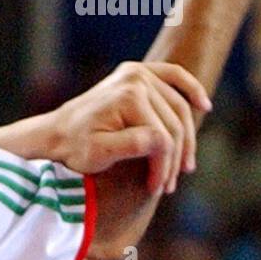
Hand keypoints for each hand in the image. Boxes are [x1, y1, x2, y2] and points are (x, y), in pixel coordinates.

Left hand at [44, 61, 211, 193]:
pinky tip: (205, 106)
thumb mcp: (98, 154)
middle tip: (168, 185)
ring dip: (185, 139)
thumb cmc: (74, 148)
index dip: (163, 166)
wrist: (55, 133)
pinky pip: (174, 77)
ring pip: (179, 109)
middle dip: (174, 159)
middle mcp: (136, 78)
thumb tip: (161, 141)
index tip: (157, 188)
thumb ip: (131, 145)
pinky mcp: (139, 72)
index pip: (162, 137)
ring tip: (183, 166)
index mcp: (129, 96)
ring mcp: (138, 72)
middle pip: (174, 125)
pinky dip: (190, 89)